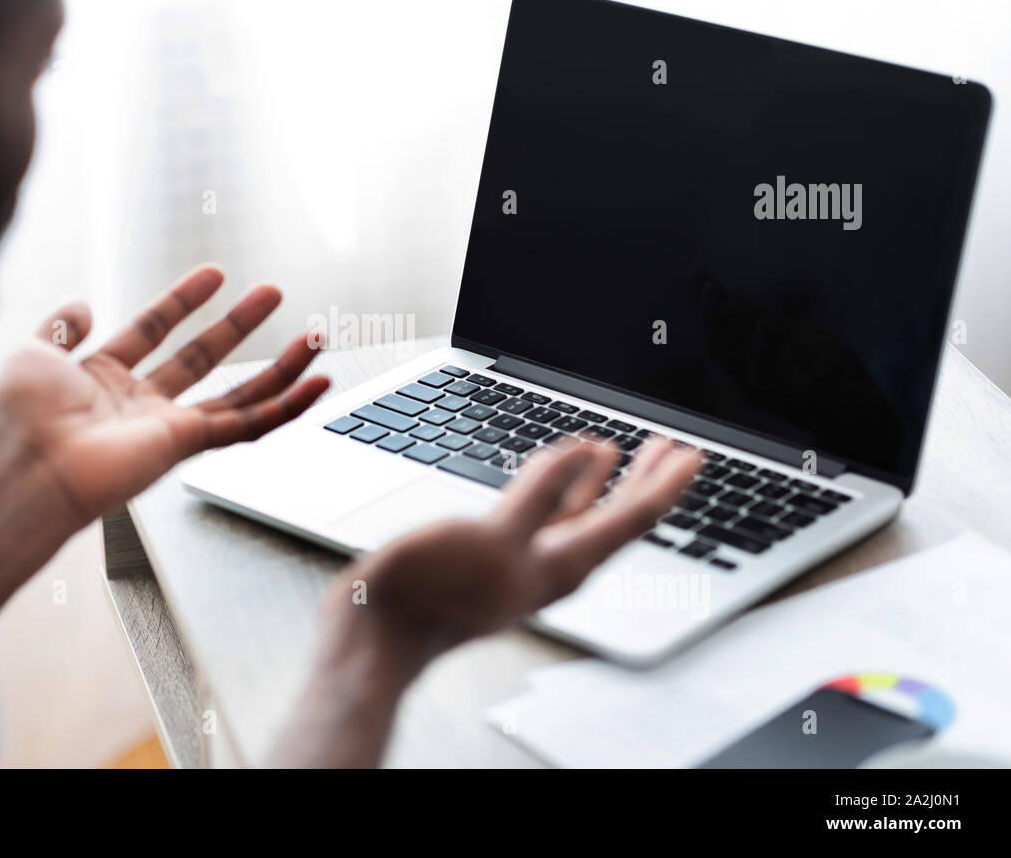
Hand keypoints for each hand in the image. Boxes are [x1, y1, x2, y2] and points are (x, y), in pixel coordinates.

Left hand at [0, 264, 329, 618]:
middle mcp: (139, 404)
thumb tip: (83, 304)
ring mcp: (166, 426)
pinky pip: (248, 425)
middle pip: (202, 357)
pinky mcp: (187, 445)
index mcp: (103, 379)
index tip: (214, 274)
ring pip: (238, 395)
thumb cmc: (19, 419)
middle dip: (238, 324)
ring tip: (315, 336)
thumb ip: (59, 326)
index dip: (183, 300)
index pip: (153, 329)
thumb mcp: (29, 351)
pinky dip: (287, 406)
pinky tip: (315, 383)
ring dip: (279, 366)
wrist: (31, 466)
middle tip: (271, 293)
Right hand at [333, 436, 700, 664]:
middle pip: (615, 515)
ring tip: (615, 450)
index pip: (633, 516)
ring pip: (578, 512)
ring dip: (601, 480)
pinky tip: (550, 473)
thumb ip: (540, 493)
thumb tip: (581, 454)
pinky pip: (542, 513)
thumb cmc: (434, 594)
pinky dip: (556, 487)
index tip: (693, 454)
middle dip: (644, 478)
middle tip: (669, 446)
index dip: (666, 481)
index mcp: (564, 562)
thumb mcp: (494, 535)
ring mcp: (524, 559)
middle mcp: (553, 562)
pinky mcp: (495, 552)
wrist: (381, 627)